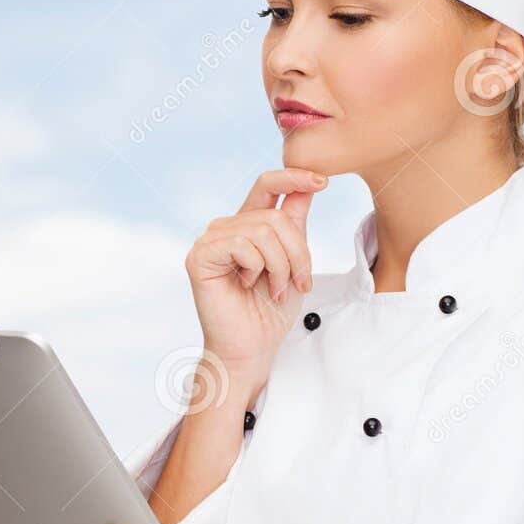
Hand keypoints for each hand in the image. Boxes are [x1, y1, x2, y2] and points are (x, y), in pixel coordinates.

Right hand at [188, 166, 326, 393]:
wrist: (252, 347)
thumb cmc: (271, 309)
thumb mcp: (294, 260)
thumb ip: (296, 222)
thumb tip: (311, 182)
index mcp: (248, 224)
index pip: (268, 185)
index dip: (294, 176)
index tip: (323, 180)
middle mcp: (227, 226)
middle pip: (276, 216)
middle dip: (298, 253)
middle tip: (298, 283)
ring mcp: (210, 239)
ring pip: (263, 231)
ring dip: (281, 266)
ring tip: (276, 289)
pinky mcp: (199, 256)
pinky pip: (241, 244)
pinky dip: (256, 268)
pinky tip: (248, 285)